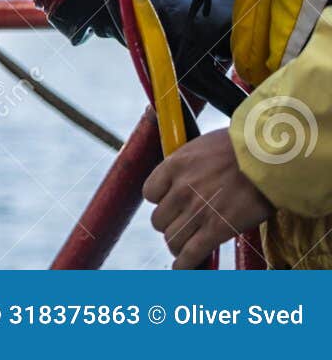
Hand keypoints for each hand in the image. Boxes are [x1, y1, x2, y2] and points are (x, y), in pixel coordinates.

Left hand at [144, 129, 272, 267]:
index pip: (150, 193)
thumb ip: (189, 164)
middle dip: (169, 226)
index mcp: (174, 165)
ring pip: (172, 238)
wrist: (268, 158)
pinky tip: (183, 268)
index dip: (160, 203)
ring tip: (185, 248)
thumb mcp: (203, 147)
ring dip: (177, 245)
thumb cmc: (241, 149)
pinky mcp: (217, 229)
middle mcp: (180, 189)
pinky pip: (191, 253)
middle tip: (182, 228)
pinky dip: (184, 265)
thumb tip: (190, 175)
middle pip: (160, 220)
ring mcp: (197, 210)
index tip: (169, 206)